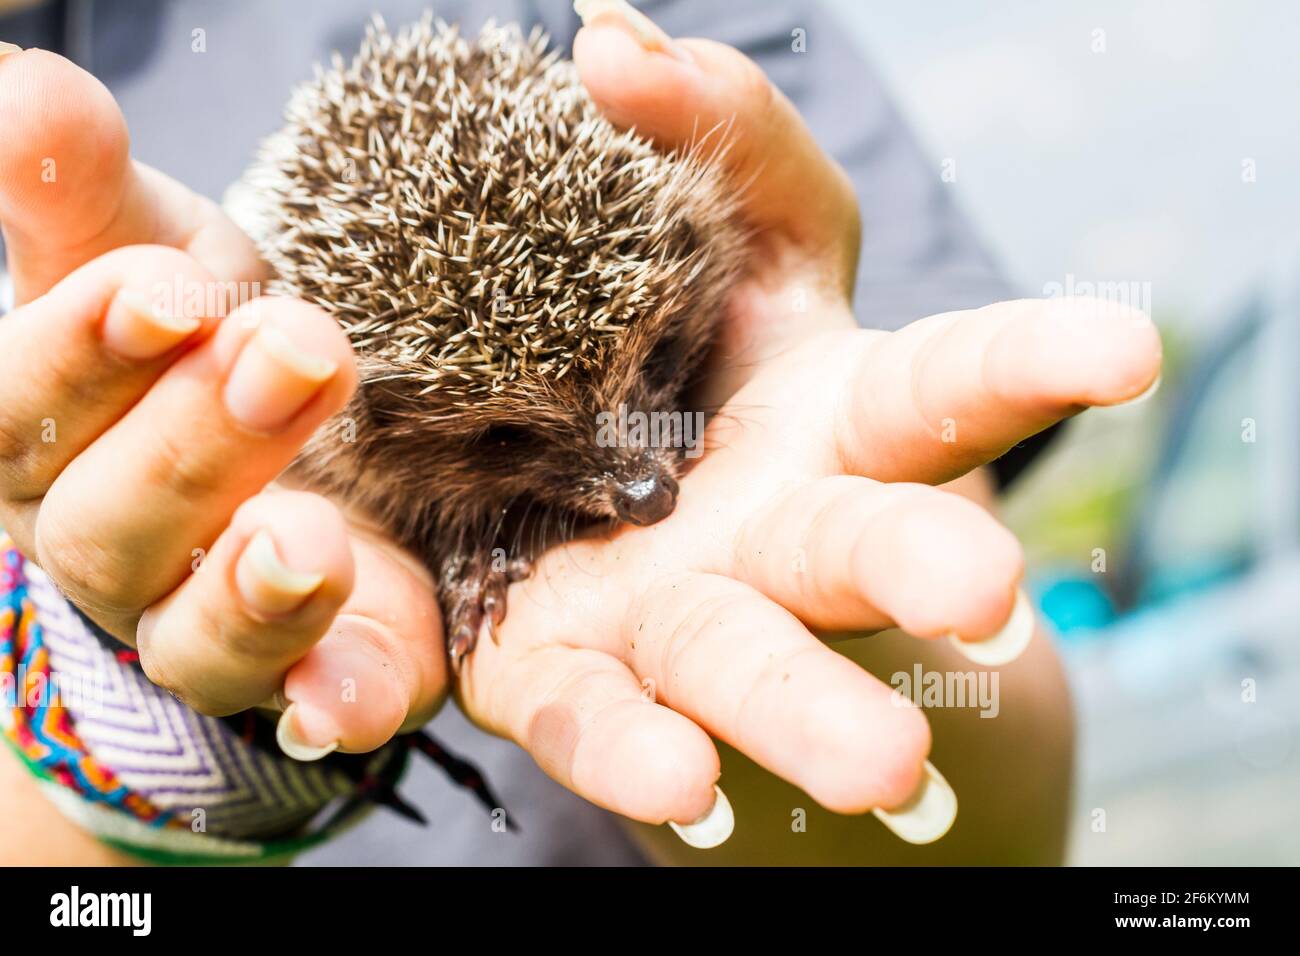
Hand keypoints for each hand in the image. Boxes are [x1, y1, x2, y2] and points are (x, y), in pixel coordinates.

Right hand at [0, 48, 445, 752]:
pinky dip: (329, 703)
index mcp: (47, 444)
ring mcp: (208, 628)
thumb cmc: (195, 352)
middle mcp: (112, 551)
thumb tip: (26, 84)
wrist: (289, 465)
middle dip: (196, 439)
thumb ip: (80, 196)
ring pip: (201, 636)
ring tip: (314, 537)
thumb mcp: (146, 256)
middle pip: (113, 522)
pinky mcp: (315, 674)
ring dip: (255, 586)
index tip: (169, 288)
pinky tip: (347, 700)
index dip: (76, 352)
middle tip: (293, 347)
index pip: (9, 414)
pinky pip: (314, 706)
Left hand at [448, 8, 1161, 845]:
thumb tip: (609, 40)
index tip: (1125, 351)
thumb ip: (703, 142)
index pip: (945, 383)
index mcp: (834, 417)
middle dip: (929, 562)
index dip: (1032, 360)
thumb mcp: (735, 248)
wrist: (617, 525)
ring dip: (807, 709)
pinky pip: (602, 723)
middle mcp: (782, 529)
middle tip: (982, 589)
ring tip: (880, 770)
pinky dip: (635, 753)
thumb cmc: (700, 364)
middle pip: (870, 542)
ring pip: (754, 664)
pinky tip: (676, 780)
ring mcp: (688, 617)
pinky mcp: (581, 676)